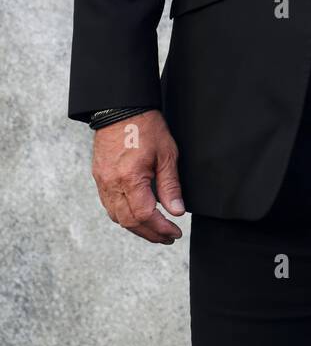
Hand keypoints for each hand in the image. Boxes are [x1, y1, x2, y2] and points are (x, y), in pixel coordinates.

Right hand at [91, 109, 184, 244]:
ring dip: (136, 227)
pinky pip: (109, 205)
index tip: (175, 233)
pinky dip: (124, 215)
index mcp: (130, 179)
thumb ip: (170, 186)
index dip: (161, 228)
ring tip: (156, 230)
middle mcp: (112, 184)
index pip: (145, 215)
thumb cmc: (146, 126)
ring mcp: (102, 182)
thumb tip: (176, 211)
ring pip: (117, 217)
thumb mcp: (167, 154)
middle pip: (129, 222)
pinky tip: (138, 215)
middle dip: (150, 234)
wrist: (120, 108)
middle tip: (168, 237)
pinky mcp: (99, 177)